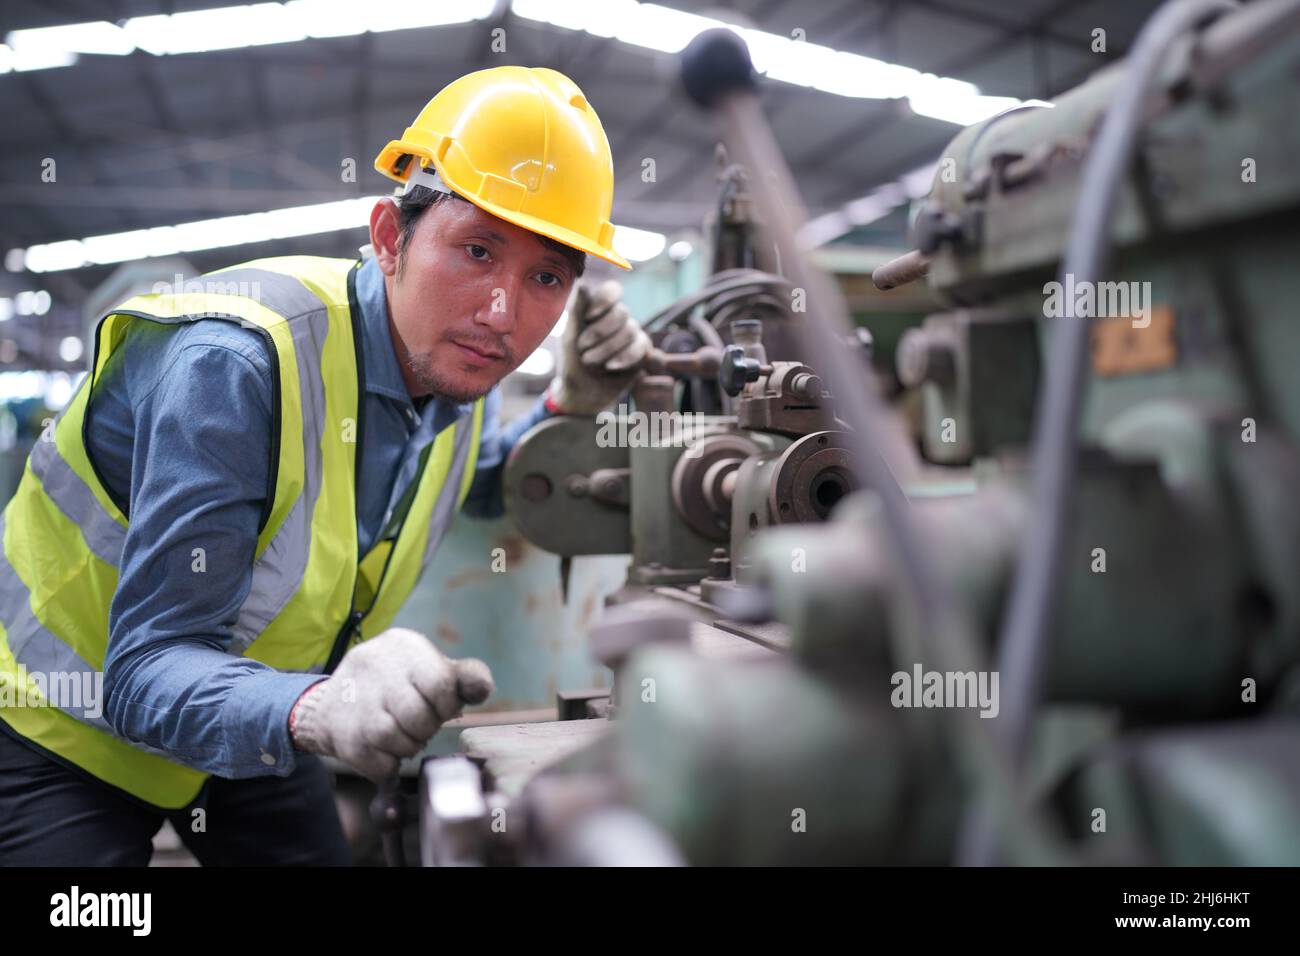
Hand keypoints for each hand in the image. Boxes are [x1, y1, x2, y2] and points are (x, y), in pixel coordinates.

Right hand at [289, 627, 492, 781]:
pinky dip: (389, 765)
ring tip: (402, 736)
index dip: (447, 705)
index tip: (441, 709)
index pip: (440, 683)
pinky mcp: (341, 734)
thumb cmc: (397, 685)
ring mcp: (355, 701)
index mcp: (403, 645)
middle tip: (419, 725)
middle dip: (426, 728)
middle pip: (418, 716)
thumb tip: (482, 687)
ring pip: (398, 741)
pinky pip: (380, 764)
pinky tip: (383, 749)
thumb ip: (462, 678)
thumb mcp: (429, 668)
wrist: (332, 703)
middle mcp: (374, 666)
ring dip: (408, 747)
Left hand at [547, 280, 650, 415]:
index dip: (604, 300)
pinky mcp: (641, 352)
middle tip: (582, 349)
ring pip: (631, 330)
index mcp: (599, 310)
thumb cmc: (572, 362)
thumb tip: (583, 283)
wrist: (582, 393)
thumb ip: (577, 310)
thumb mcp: (570, 336)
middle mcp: (617, 319)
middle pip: (622, 312)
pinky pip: (642, 346)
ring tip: (590, 362)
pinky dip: (625, 357)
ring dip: (608, 348)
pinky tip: (611, 367)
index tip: (588, 317)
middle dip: (600, 332)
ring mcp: (631, 335)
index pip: (612, 290)